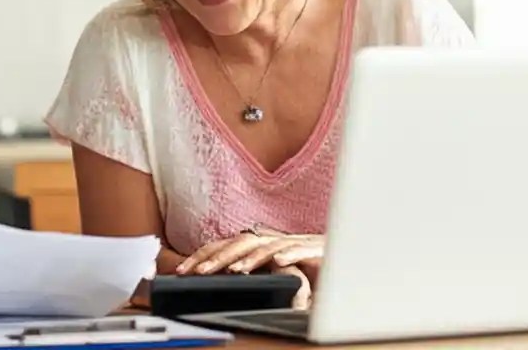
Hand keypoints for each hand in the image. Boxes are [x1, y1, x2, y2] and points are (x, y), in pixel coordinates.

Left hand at [174, 228, 323, 309]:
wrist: (346, 259)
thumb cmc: (308, 271)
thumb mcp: (271, 277)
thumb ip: (250, 278)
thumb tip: (219, 287)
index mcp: (259, 245)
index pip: (224, 247)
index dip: (202, 256)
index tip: (181, 272)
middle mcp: (273, 241)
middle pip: (240, 243)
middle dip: (217, 257)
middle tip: (198, 272)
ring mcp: (294, 242)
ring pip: (268, 246)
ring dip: (250, 257)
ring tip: (234, 270)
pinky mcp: (317, 249)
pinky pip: (301, 250)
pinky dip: (289, 254)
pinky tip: (278, 263)